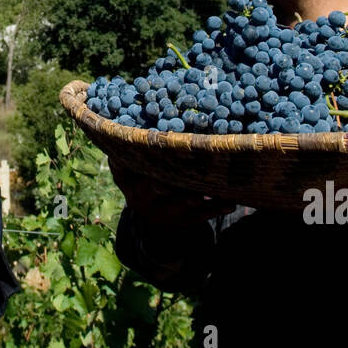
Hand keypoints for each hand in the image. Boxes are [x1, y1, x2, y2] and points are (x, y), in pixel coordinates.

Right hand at [109, 158, 234, 230]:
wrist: (156, 224)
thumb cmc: (145, 183)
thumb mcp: (130, 173)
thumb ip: (128, 154)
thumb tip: (115, 124)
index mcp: (129, 184)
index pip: (124, 172)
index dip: (128, 164)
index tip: (138, 153)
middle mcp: (143, 200)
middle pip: (154, 190)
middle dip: (164, 183)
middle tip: (173, 175)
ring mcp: (165, 213)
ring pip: (181, 204)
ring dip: (195, 196)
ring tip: (211, 189)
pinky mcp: (185, 222)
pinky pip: (203, 216)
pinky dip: (217, 208)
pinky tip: (231, 201)